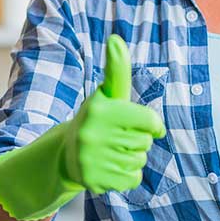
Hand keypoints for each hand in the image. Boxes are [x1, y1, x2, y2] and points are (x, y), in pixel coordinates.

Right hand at [0, 34, 165, 220]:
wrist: (67, 153)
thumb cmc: (99, 117)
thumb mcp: (109, 93)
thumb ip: (117, 68)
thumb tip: (115, 38)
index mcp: (100, 109)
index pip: (151, 121)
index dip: (152, 124)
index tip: (145, 123)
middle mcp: (93, 134)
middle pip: (145, 143)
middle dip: (138, 140)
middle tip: (117, 136)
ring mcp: (92, 160)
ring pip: (139, 161)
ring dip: (132, 157)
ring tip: (112, 150)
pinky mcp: (95, 182)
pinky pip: (133, 180)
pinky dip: (127, 175)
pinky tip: (110, 166)